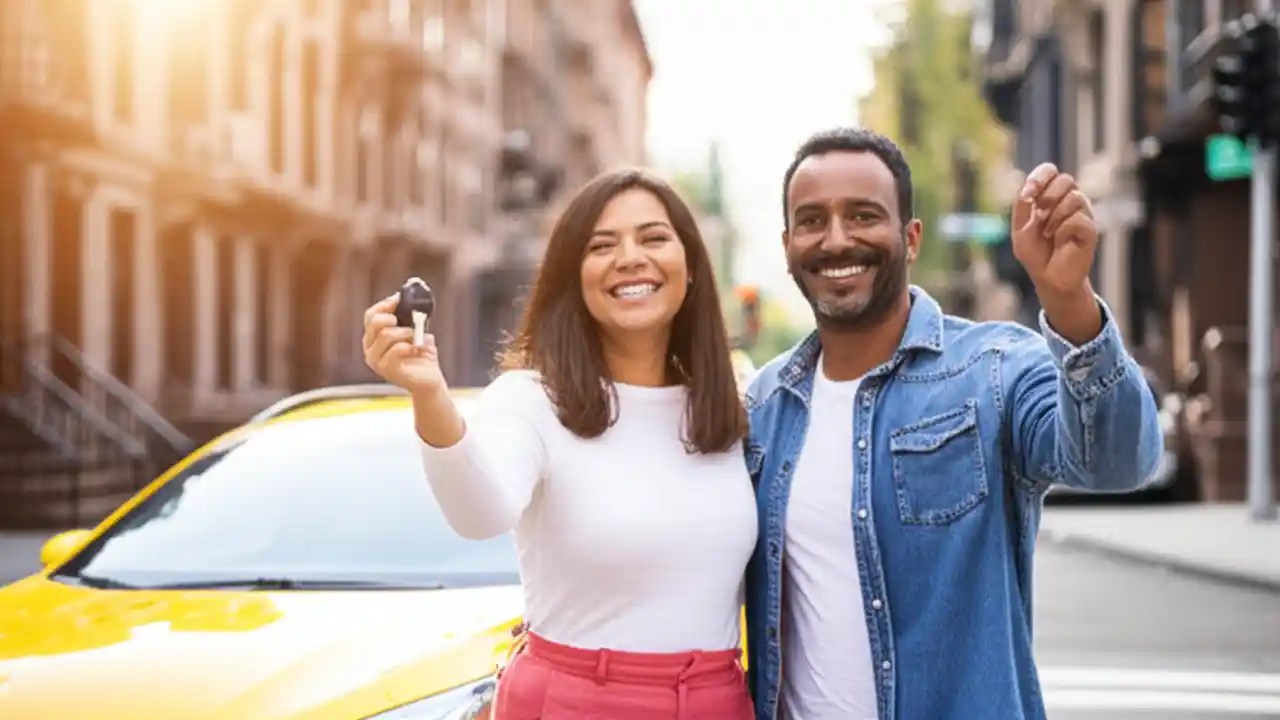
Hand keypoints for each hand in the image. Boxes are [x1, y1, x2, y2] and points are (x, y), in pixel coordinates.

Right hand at [362, 294, 445, 396]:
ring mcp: (376, 360)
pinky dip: (410, 346)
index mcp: (374, 338)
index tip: (399, 299)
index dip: (385, 305)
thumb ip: (410, 318)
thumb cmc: (421, 356)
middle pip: (374, 322)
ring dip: (405, 332)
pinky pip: (396, 349)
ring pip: (386, 334)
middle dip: (391, 316)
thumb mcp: (416, 332)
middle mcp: (370, 348)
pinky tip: (417, 350)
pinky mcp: (385, 369)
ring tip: (415, 338)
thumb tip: (410, 300)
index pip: (370, 316)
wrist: (429, 380)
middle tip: (405, 321)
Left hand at [1011, 163, 1097, 296]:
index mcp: (1049, 197)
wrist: (1048, 278)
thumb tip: (1027, 187)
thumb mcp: (1020, 229)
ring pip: (1074, 197)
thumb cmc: (1035, 253)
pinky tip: (1061, 240)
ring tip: (1049, 234)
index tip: (1030, 191)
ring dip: (1055, 217)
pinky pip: (1079, 218)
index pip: (1050, 171)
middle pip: (1066, 180)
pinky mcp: (1090, 229)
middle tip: (1039, 216)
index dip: (1041, 175)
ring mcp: (1081, 214)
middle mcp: (1068, 201)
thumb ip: (1021, 206)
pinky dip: (1064, 230)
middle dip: (1048, 196)